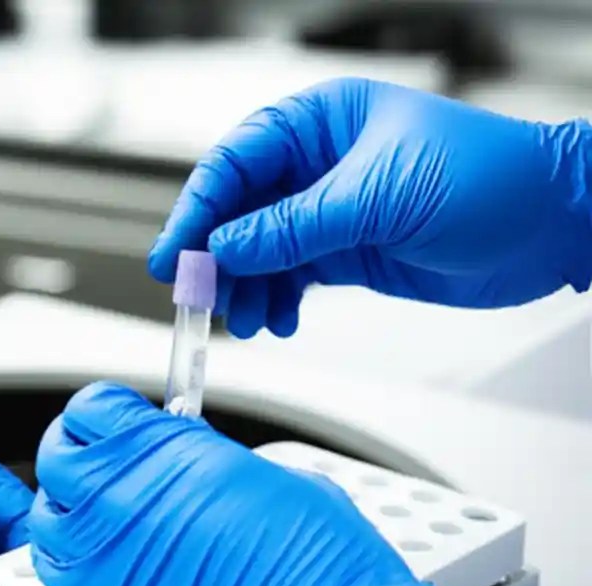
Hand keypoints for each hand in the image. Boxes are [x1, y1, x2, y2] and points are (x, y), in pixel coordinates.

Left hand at [29, 382, 442, 585]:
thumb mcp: (270, 479)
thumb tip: (198, 468)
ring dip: (65, 508)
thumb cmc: (316, 566)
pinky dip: (62, 556)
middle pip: (59, 454)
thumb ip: (211, 465)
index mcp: (168, 448)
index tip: (112, 424)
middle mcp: (124, 491)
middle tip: (97, 464)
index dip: (101, 414)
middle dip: (75, 452)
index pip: (94, 407)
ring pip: (46, 512)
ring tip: (95, 516)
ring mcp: (104, 548)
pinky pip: (51, 566)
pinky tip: (93, 558)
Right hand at [148, 78, 591, 338]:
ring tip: (248, 319)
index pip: (236, 162)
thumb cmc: (490, 179)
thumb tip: (226, 247)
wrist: (554, 227)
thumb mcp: (376, 200)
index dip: (199, 209)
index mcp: (320, 122)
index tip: (175, 254)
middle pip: (239, 210)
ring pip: (259, 250)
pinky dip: (277, 301)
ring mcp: (329, 209)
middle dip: (217, 257)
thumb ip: (291, 228)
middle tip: (199, 296)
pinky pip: (290, 276)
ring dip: (246, 288)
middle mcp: (317, 163)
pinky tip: (280, 320)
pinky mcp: (346, 250)